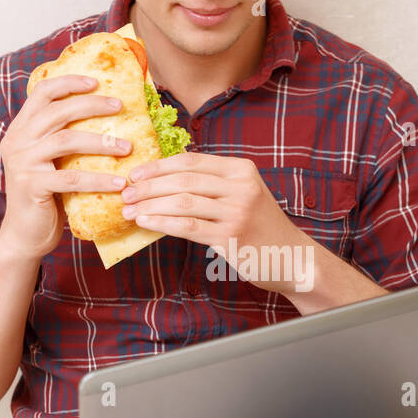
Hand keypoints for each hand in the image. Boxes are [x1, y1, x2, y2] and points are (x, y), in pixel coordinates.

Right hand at [0, 73, 132, 261]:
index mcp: (21, 129)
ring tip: (127, 148)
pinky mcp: (32, 186)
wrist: (24, 235)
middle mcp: (18, 140)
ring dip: (102, 141)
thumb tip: (107, 119)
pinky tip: (119, 183)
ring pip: (66, 140)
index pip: (42, 92)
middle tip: (120, 106)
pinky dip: (99, 179)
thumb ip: (64, 139)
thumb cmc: (47, 197)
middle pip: (58, 110)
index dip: (69, 82)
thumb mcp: (51, 162)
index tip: (96, 81)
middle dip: (92, 105)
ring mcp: (22, 162)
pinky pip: (71, 178)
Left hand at [119, 151, 318, 296]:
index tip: (135, 174)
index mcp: (240, 169)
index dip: (158, 166)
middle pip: (183, 180)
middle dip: (148, 186)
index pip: (190, 161)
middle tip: (126, 194)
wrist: (292, 257)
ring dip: (150, 205)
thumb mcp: (243, 194)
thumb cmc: (261, 227)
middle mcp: (240, 186)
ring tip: (129, 211)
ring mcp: (237, 210)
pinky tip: (145, 223)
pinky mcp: (231, 236)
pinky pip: (187, 226)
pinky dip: (162, 222)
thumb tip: (165, 180)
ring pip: (182, 201)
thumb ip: (213, 184)